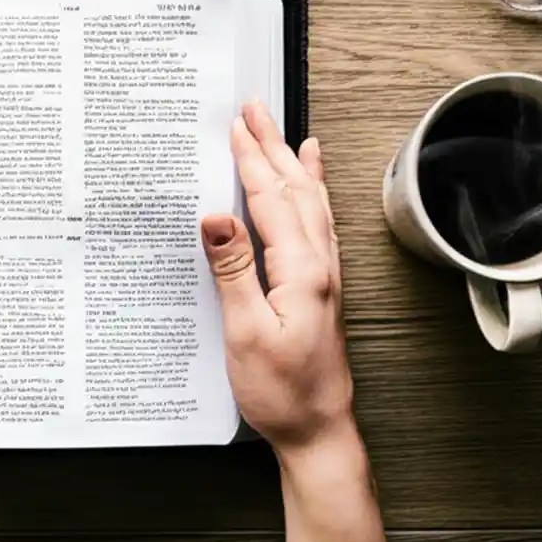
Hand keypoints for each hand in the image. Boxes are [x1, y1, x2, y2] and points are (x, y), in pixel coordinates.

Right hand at [200, 102, 352, 455]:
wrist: (318, 431)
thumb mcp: (246, 332)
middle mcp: (320, 266)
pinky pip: (319, 226)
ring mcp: (325, 277)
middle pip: (296, 191)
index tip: (236, 126)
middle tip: (256, 110)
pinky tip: (312, 190)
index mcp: (302, 270)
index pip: (273, 201)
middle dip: (274, 147)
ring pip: (311, 204)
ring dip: (295, 166)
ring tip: (288, 134)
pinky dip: (314, 196)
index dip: (252, 161)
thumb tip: (216, 216)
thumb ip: (233, 270)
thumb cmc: (282, 391)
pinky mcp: (321, 290)